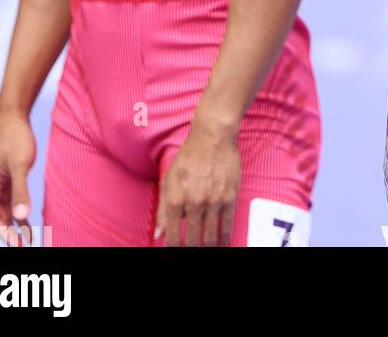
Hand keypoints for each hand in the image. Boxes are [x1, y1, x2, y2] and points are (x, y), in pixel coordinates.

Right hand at [0, 110, 36, 246]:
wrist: (14, 115)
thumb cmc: (14, 137)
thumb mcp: (19, 164)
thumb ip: (20, 191)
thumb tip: (20, 218)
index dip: (3, 233)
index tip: (17, 244)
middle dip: (9, 233)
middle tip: (24, 245)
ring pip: (5, 209)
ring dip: (14, 224)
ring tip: (28, 238)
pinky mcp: (9, 176)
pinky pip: (12, 199)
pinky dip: (19, 210)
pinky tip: (28, 219)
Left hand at [155, 120, 240, 247]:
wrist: (212, 137)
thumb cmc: (189, 156)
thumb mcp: (169, 180)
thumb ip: (163, 209)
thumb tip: (159, 234)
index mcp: (176, 199)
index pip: (173, 236)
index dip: (174, 247)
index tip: (176, 250)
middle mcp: (194, 203)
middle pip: (193, 239)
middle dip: (191, 248)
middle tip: (191, 249)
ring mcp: (213, 201)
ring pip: (210, 236)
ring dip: (208, 246)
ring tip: (207, 249)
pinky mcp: (229, 197)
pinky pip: (227, 225)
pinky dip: (224, 238)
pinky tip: (222, 243)